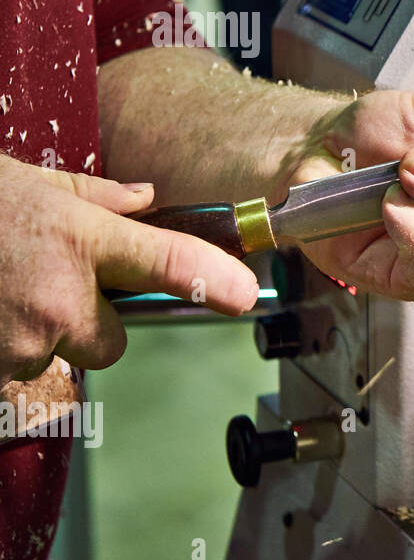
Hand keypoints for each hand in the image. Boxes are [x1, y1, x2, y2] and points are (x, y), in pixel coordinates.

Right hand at [0, 154, 259, 384]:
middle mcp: (62, 298)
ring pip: (54, 357)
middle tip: (37, 289)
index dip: (214, 280)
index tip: (242, 292)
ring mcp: (26, 342)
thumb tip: (143, 199)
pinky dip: (2, 351)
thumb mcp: (24, 184)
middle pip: (111, 342)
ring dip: (31, 337)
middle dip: (84, 325)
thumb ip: (91, 196)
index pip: (171, 262)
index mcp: (81, 239)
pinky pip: (14, 376)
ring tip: (0, 294)